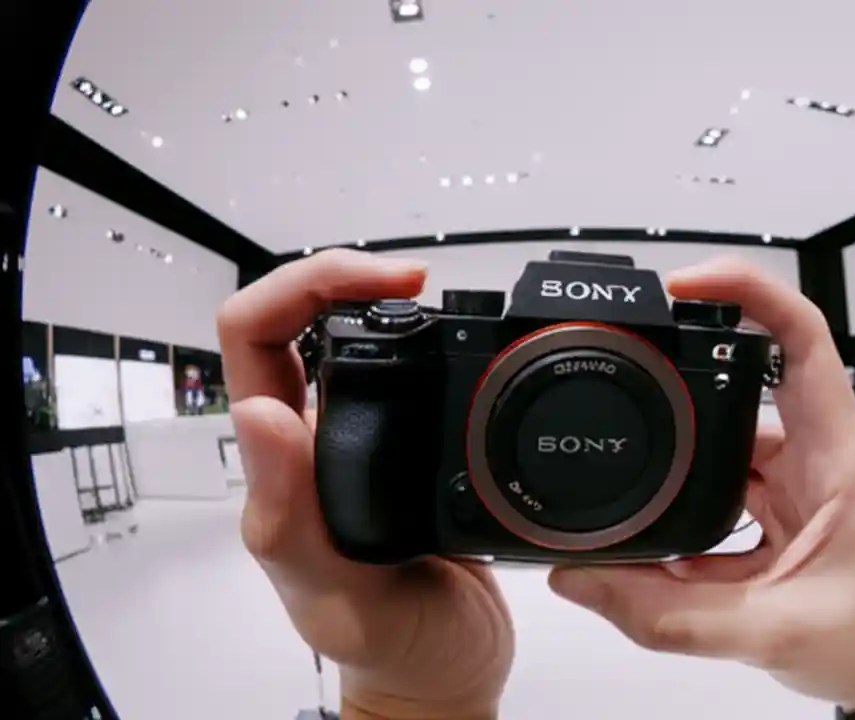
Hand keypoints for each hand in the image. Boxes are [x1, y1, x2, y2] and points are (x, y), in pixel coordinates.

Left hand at [218, 250, 513, 719]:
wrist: (446, 672)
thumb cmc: (386, 649)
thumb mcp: (339, 597)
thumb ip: (290, 520)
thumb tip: (260, 418)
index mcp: (280, 461)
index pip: (252, 333)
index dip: (305, 286)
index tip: (385, 287)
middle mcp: (314, 439)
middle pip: (302, 314)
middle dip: (352, 273)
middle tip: (419, 278)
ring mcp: (364, 439)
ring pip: (356, 335)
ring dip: (391, 300)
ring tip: (442, 297)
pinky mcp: (413, 447)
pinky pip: (414, 372)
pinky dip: (438, 340)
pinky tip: (467, 348)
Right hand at [549, 258, 854, 715]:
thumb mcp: (766, 633)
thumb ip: (666, 615)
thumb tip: (579, 579)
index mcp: (839, 458)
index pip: (804, 342)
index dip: (750, 293)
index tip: (686, 286)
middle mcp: (820, 454)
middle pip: (749, 381)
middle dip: (688, 378)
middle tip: (631, 377)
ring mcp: (800, 479)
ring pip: (727, 440)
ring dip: (683, 458)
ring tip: (639, 477)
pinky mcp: (782, 506)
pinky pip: (723, 484)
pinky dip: (686, 503)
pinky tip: (658, 534)